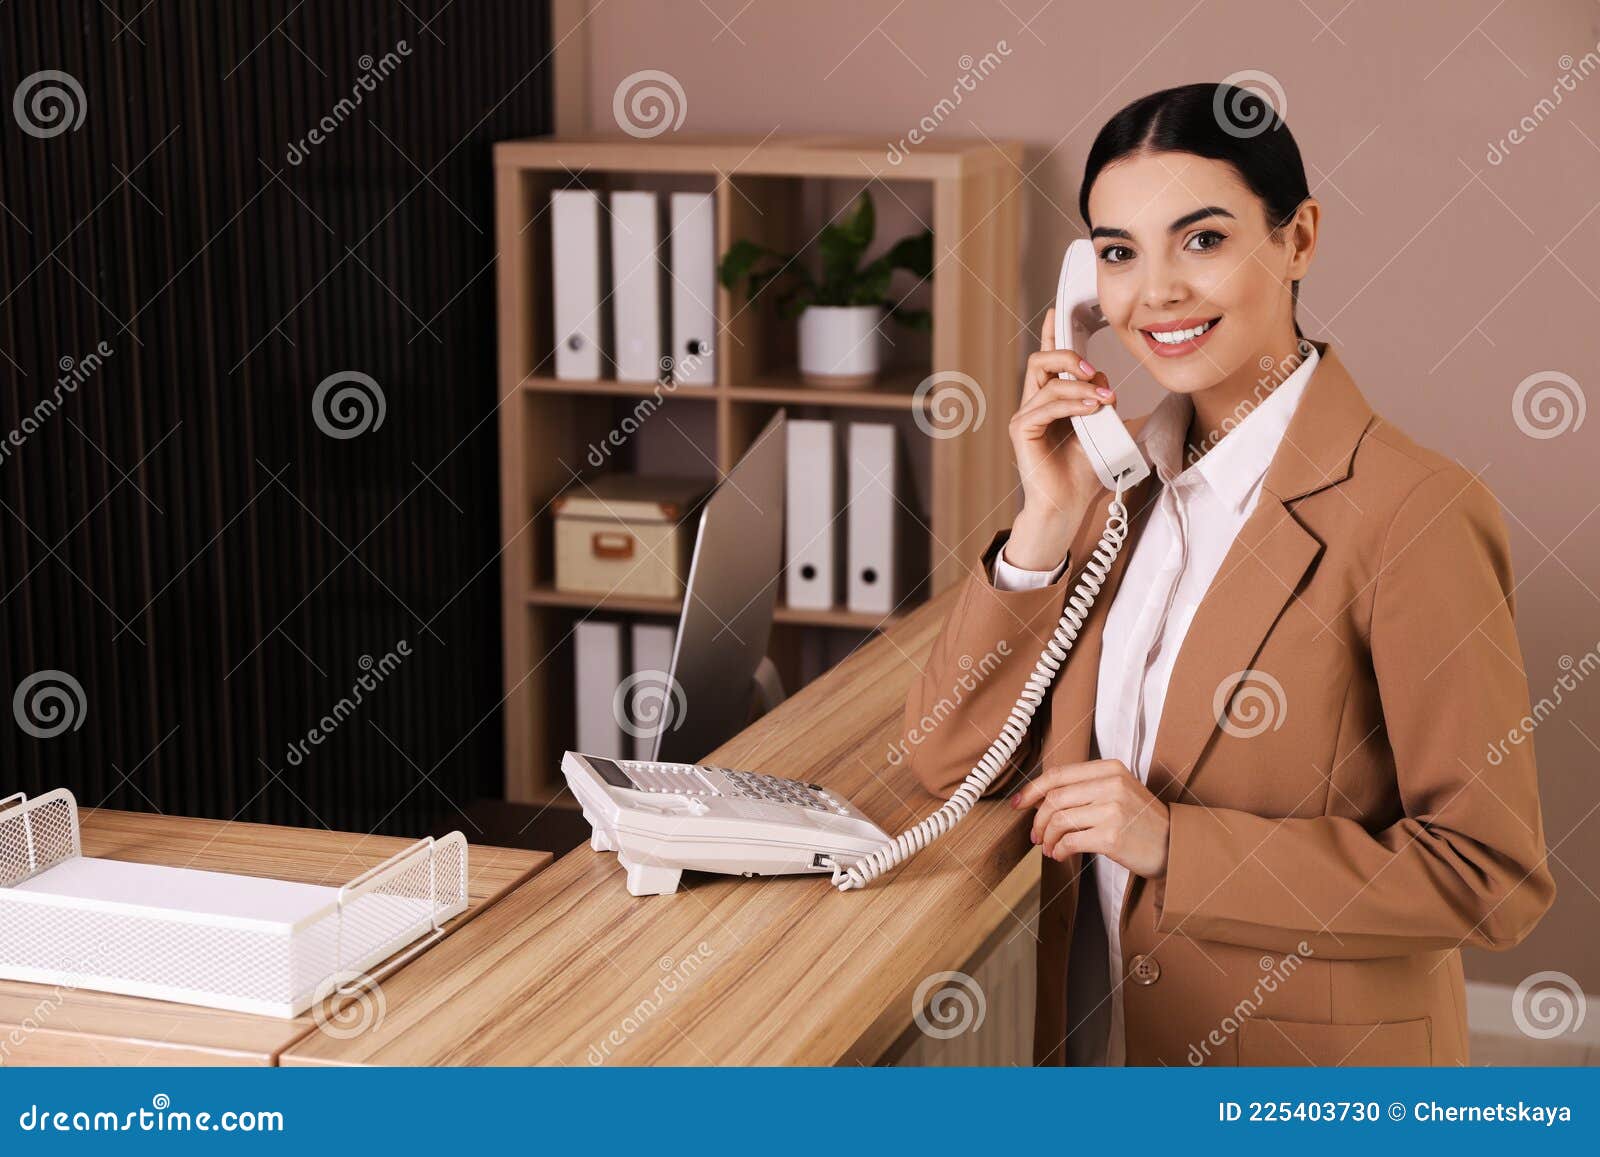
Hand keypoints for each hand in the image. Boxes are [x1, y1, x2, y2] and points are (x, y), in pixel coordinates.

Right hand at [1006, 307, 1117, 569]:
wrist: (1068, 506)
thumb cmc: (1083, 474)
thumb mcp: (1104, 432)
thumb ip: (1104, 405)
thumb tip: (1107, 382)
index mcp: (1053, 401)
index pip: (1049, 361)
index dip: (1051, 333)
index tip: (1059, 310)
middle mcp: (1036, 403)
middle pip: (1042, 360)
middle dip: (1068, 356)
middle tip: (1093, 369)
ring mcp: (1026, 416)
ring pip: (1046, 380)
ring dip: (1079, 386)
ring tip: (1102, 400)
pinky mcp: (1022, 430)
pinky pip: (1044, 404)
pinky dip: (1070, 404)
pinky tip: (1090, 410)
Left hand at [1009, 759, 1169, 877]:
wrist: (1174, 845)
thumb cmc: (1141, 821)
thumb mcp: (1118, 791)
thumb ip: (1085, 788)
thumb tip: (1040, 799)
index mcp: (1110, 769)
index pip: (1059, 774)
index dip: (1032, 789)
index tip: (1018, 804)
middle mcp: (1112, 784)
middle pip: (1055, 798)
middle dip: (1038, 820)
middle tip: (1034, 835)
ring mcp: (1113, 809)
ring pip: (1059, 819)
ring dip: (1047, 837)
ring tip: (1048, 848)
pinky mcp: (1112, 836)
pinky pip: (1070, 841)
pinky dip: (1059, 850)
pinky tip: (1060, 855)